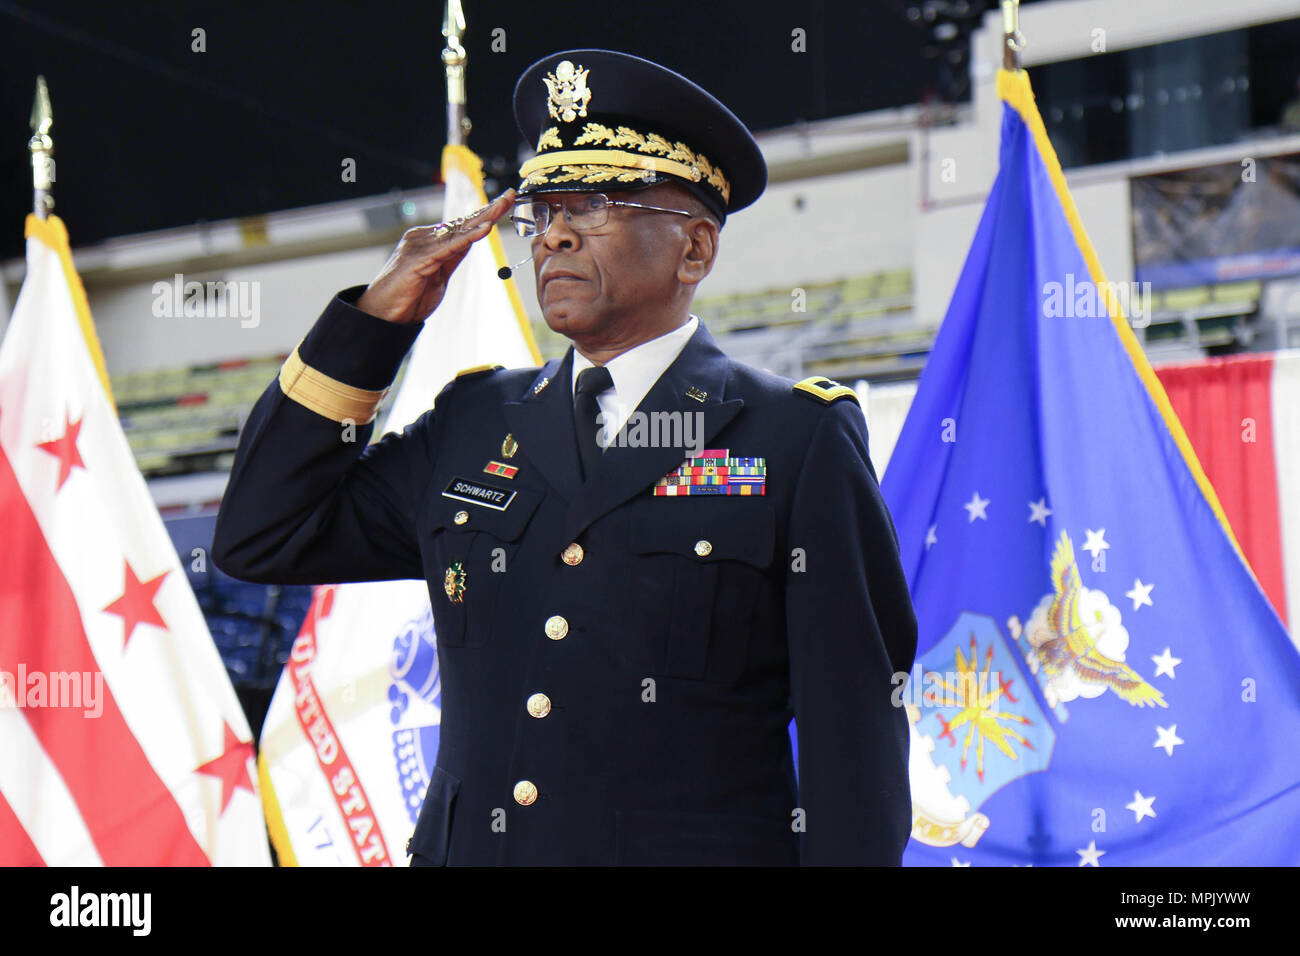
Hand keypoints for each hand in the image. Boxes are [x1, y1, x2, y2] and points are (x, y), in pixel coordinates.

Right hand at [355, 188, 515, 323]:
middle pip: (461, 222)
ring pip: (457, 231)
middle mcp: (422, 238)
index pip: (460, 225)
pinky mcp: (417, 260)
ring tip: (502, 207)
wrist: (382, 316)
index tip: (503, 204)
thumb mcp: (438, 274)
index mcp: (427, 241)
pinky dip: (468, 238)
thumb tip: (469, 242)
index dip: (483, 215)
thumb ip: (452, 256)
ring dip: (482, 218)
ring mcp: (418, 247)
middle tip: (510, 196)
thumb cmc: (407, 297)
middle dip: (488, 209)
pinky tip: (484, 229)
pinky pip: (448, 247)